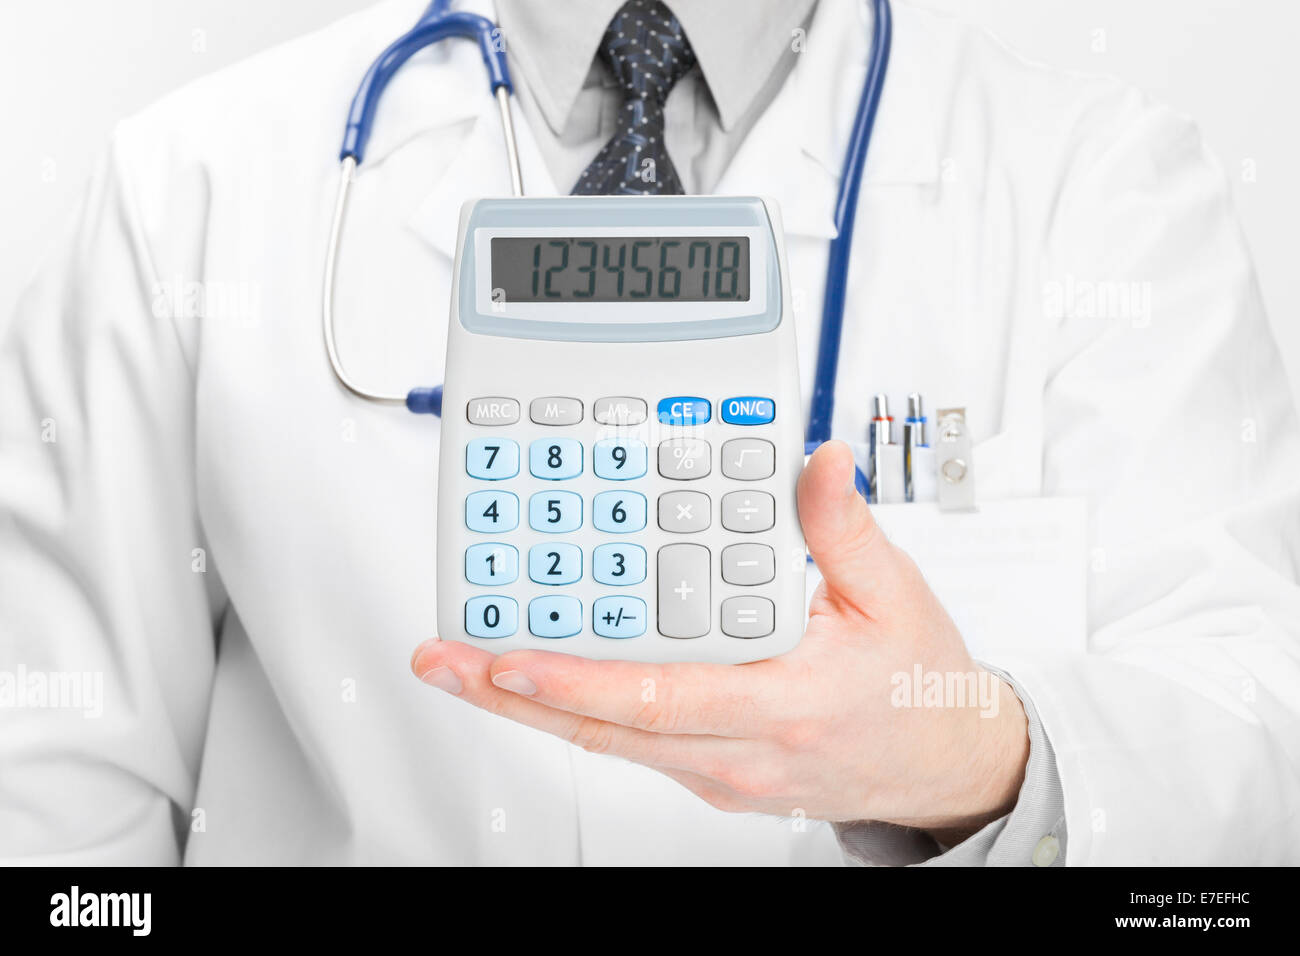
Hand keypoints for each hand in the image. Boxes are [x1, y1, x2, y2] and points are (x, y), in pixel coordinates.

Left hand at [412, 441, 1028, 837]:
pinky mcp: (712, 771)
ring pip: (609, 741)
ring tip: (470, 664)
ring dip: (532, 704)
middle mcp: (740, 751)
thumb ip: (842, 525)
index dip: (578, 681)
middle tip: (445, 663)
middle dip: (514, 697)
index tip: (512, 655)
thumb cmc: (919, 686)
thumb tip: (816, 461)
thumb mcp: (893, 594)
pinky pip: (631, 741)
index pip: (662, 697)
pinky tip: (539, 676)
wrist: (945, 762)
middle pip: (607, 731)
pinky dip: (578, 708)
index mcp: (784, 703)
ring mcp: (721, 770)